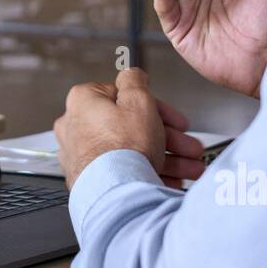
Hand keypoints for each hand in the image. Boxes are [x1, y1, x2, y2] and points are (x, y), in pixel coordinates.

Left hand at [54, 69, 203, 188]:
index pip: (127, 98)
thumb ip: (136, 81)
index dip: (160, 110)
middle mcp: (76, 126)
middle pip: (131, 127)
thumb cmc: (124, 148)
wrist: (115, 194)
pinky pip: (121, 171)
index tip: (178, 122)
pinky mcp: (87, 179)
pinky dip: (145, 173)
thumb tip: (132, 73)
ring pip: (130, 151)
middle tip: (189, 147)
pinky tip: (169, 181)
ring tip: (190, 168)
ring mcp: (79, 155)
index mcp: (84, 101)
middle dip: (168, 139)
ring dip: (165, 159)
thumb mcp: (139, 101)